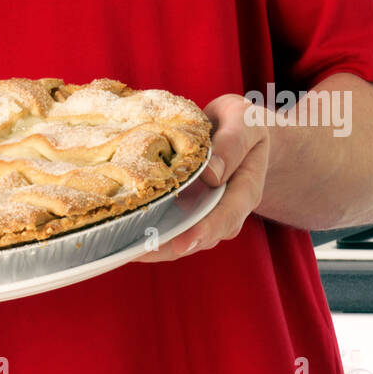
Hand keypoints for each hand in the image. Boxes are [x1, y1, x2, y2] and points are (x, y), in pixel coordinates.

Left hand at [137, 93, 269, 262]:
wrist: (240, 131)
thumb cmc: (242, 122)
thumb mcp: (243, 121)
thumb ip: (233, 142)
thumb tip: (211, 174)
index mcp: (245, 189)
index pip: (227, 216)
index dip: (204, 231)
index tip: (181, 244)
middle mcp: (227, 208)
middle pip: (201, 236)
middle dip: (171, 246)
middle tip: (140, 252)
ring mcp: (207, 211)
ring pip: (184, 236)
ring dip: (157, 246)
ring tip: (127, 249)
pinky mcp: (189, 207)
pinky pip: (173, 225)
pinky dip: (152, 232)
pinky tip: (126, 235)